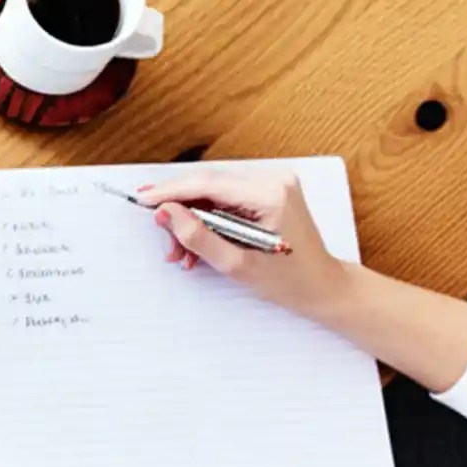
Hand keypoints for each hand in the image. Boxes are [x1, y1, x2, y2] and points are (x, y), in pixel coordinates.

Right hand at [138, 170, 348, 316]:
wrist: (322, 286)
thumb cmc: (290, 281)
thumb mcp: (237, 265)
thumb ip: (199, 237)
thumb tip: (166, 213)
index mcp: (271, 194)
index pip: (208, 183)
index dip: (171, 191)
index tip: (143, 198)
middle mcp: (273, 180)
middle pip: (208, 185)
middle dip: (180, 211)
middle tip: (166, 239)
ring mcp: (271, 183)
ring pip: (212, 193)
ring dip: (192, 220)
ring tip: (182, 252)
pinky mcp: (267, 191)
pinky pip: (225, 199)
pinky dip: (207, 220)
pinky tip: (199, 244)